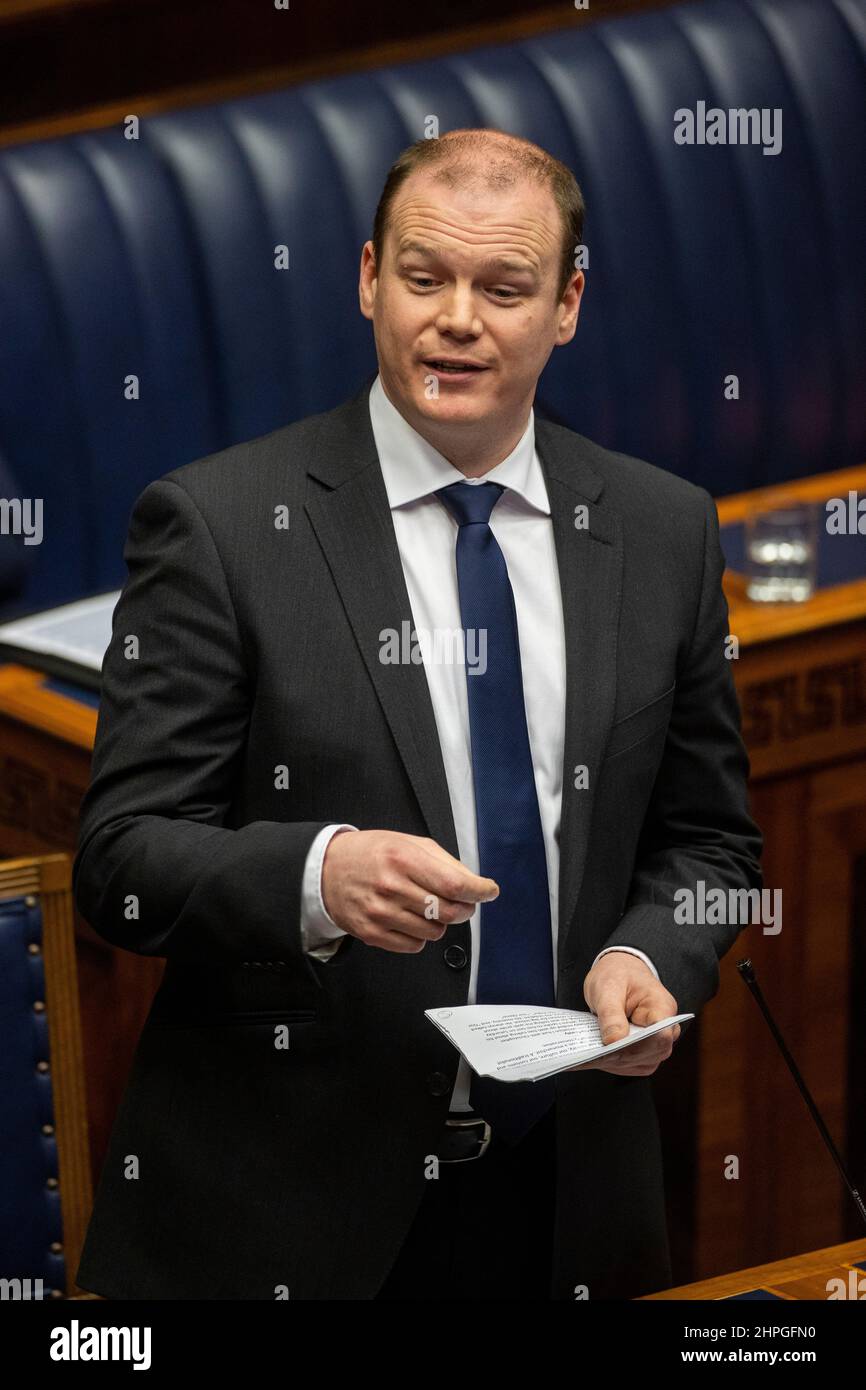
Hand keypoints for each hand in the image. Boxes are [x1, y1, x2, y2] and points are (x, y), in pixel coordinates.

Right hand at [321, 829, 498, 953]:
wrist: (327, 871)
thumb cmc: (372, 854)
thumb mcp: (408, 842)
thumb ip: (443, 862)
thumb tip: (474, 883)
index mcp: (403, 859)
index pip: (454, 884)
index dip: (479, 891)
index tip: (489, 891)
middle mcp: (391, 887)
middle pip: (448, 912)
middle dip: (464, 908)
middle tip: (463, 901)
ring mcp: (380, 913)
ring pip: (434, 932)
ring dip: (440, 922)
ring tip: (428, 907)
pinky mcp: (371, 934)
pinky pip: (414, 946)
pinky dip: (420, 936)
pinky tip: (411, 919)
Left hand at [566, 952, 681, 1075]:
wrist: (618, 972)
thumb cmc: (617, 975)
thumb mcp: (608, 987)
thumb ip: (611, 1014)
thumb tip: (614, 1041)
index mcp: (662, 1007)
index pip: (661, 1036)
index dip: (639, 1045)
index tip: (612, 1046)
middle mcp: (665, 1027)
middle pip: (653, 1053)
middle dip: (624, 1056)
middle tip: (594, 1055)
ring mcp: (656, 1040)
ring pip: (644, 1062)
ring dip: (619, 1063)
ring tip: (592, 1058)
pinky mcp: (644, 1049)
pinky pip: (634, 1063)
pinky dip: (616, 1063)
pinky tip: (597, 1059)